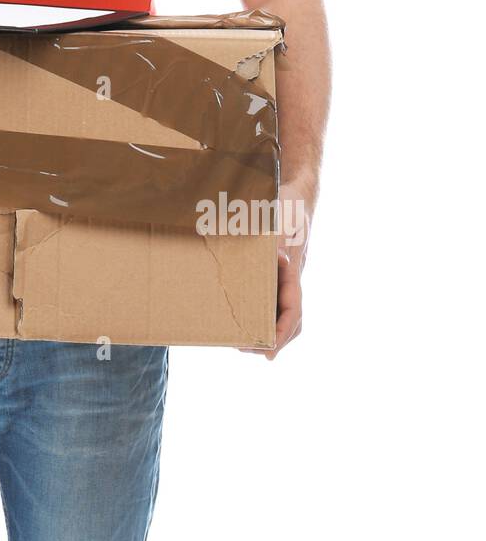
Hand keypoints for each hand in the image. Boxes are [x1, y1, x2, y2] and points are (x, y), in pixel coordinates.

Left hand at [238, 177, 311, 359]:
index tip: (270, 348)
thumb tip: (276, 259)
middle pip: (291, 317)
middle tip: (251, 350)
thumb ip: (277, 238)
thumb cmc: (288, 204)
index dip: (282, 330)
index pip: (293, 309)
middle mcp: (291, 276)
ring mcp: (284, 273)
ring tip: (245, 342)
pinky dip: (262, 310)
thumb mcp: (281, 218)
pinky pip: (271, 295)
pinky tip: (244, 314)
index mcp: (293, 269)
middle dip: (275, 338)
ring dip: (269, 328)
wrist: (296, 189)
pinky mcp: (274, 267)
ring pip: (282, 309)